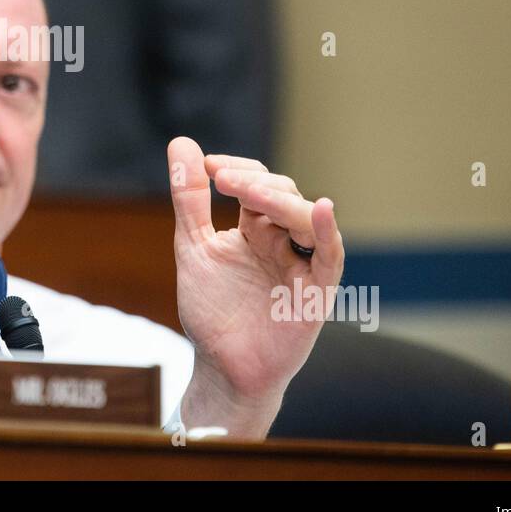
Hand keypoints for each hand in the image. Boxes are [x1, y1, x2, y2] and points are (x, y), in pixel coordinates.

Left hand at [167, 136, 344, 437]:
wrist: (222, 368)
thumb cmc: (213, 311)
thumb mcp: (193, 247)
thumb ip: (189, 199)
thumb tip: (180, 142)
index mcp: (256, 228)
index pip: (256, 183)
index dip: (235, 170)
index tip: (205, 166)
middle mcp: (283, 240)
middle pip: (281, 194)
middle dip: (251, 182)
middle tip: (219, 178)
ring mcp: (302, 263)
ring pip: (305, 217)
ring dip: (278, 199)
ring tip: (246, 192)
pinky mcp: (317, 291)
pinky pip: (330, 255)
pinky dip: (327, 231)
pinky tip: (322, 208)